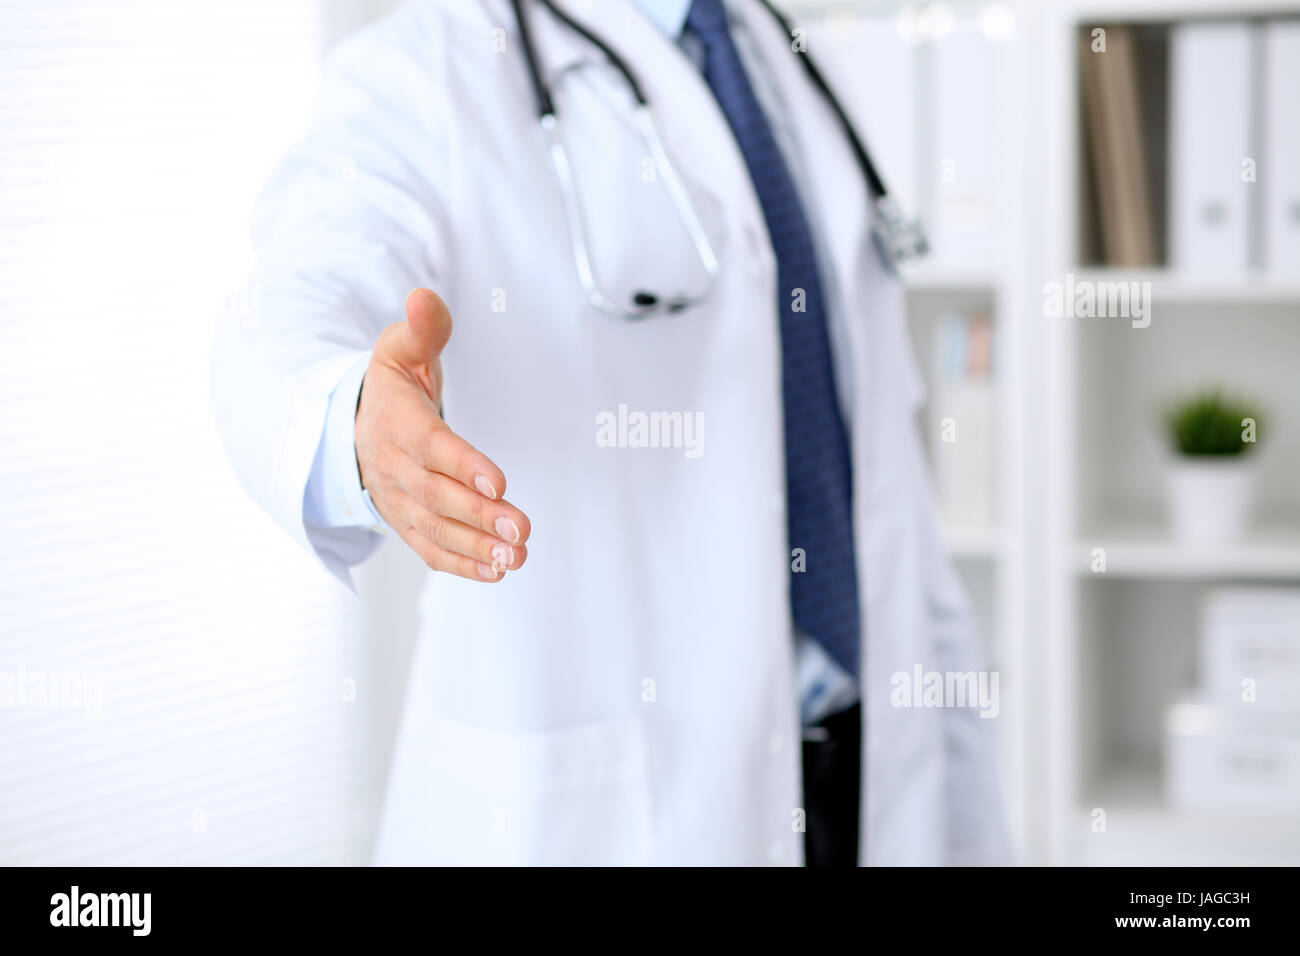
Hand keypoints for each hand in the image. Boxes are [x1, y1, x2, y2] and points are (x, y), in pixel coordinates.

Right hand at [355, 288, 529, 581]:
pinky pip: (429, 548)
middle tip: (523, 527)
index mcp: (393, 420)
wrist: (352, 427)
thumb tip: (423, 298)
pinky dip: (461, 563)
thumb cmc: (391, 386)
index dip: (462, 463)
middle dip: (479, 514)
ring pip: (434, 528)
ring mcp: (396, 500)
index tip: (499, 480)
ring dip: (477, 546)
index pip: (429, 445)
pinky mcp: (405, 523)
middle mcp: (391, 466)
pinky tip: (497, 571)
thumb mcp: (400, 350)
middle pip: (435, 495)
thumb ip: (422, 329)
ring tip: (517, 556)